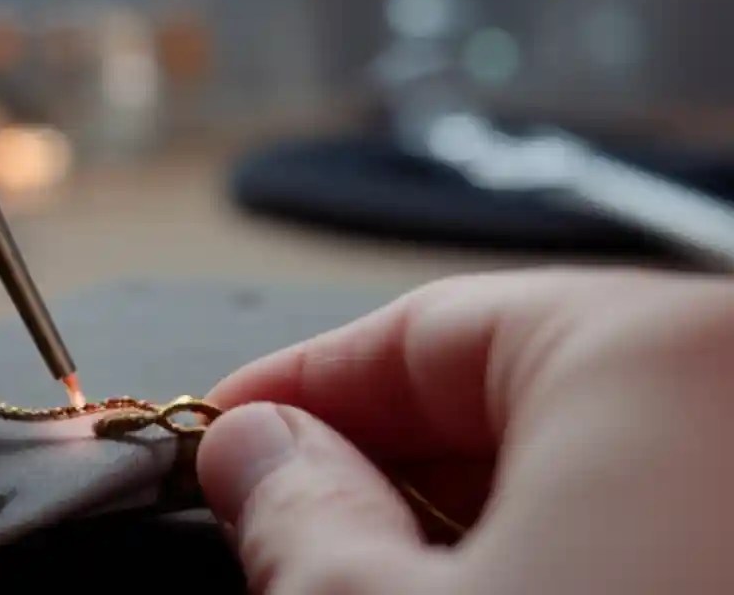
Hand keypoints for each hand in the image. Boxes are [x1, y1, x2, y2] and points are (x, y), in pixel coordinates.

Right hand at [197, 267, 733, 593]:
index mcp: (668, 361)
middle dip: (384, 469)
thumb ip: (298, 512)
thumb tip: (257, 452)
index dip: (299, 387)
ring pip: (587, 469)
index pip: (427, 328)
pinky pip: (659, 523)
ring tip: (389, 588)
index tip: (228, 436)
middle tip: (291, 536)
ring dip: (469, 527)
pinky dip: (569, 558)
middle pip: (511, 397)